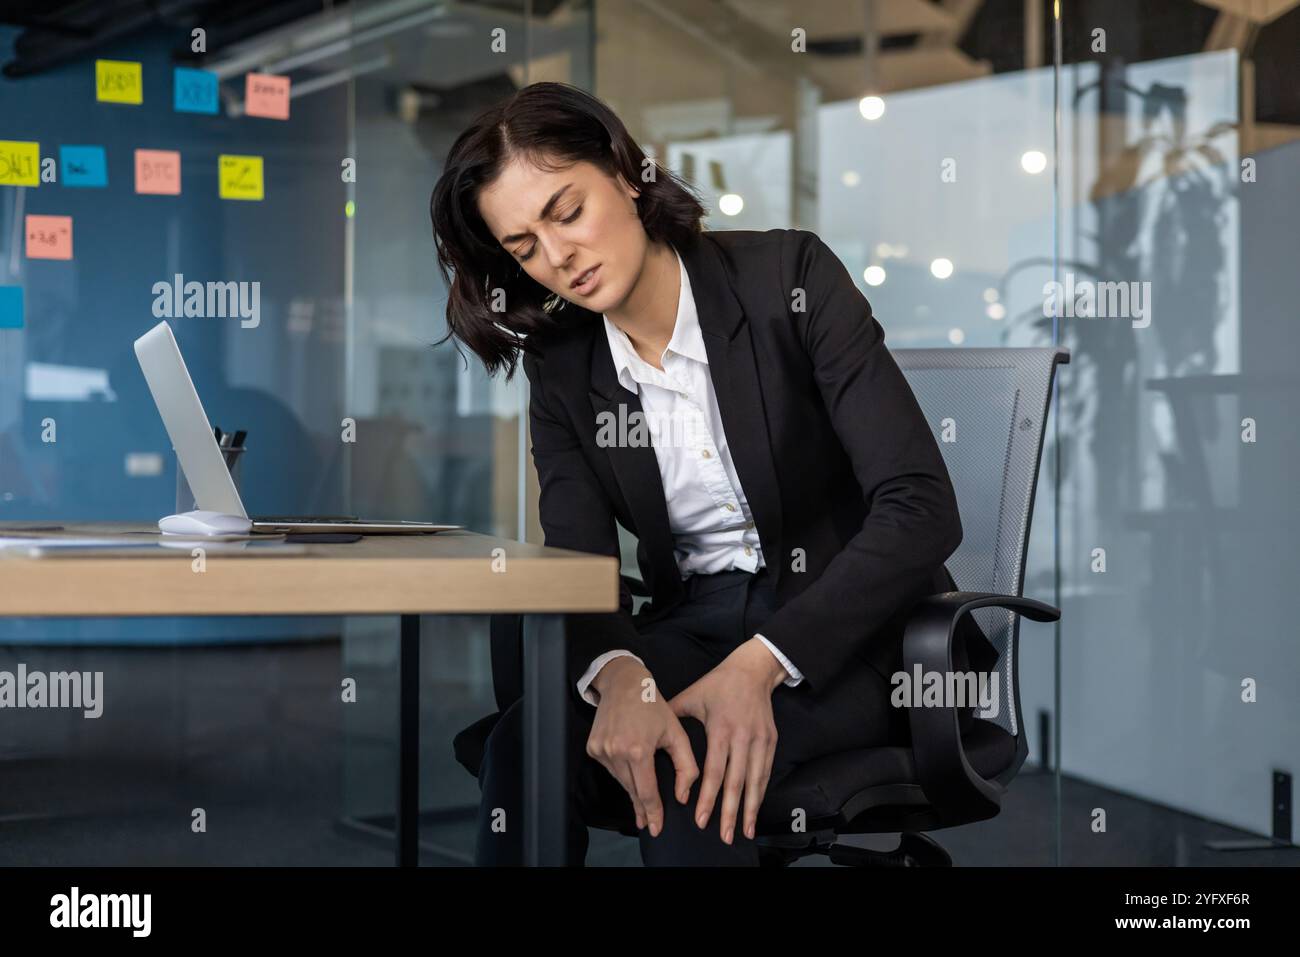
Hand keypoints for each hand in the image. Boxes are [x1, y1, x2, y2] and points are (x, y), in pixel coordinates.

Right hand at [586, 657, 699, 837]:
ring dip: (632, 790)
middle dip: (643, 808)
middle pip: (632, 790)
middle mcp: (615, 752)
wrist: (624, 683)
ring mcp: (601, 750)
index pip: (646, 792)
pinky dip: (621, 773)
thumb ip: (686, 767)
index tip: (657, 828)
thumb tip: (682, 796)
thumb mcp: (677, 733)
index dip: (653, 813)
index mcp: (638, 750)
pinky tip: (630, 773)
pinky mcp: (592, 747)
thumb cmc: (653, 705)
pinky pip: (610, 769)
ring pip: (620, 781)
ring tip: (642, 803)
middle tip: (650, 824)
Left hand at [667, 638, 785, 843]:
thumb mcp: (692, 696)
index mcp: (721, 728)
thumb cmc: (717, 683)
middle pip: (736, 782)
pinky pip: (766, 772)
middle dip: (730, 812)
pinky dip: (760, 793)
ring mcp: (760, 739)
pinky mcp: (771, 740)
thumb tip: (649, 734)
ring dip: (749, 809)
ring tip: (743, 832)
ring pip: (755, 781)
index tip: (700, 819)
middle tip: (724, 836)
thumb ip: (672, 716)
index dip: (708, 797)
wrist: (752, 670)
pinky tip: (754, 811)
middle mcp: (742, 737)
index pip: (714, 771)